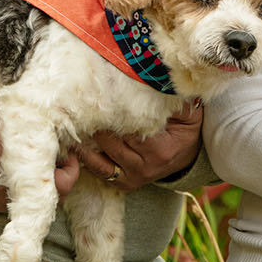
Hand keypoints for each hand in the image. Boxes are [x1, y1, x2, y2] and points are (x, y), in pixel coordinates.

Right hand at [0, 113, 79, 212]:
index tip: (68, 153)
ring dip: (41, 181)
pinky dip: (22, 185)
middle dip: (59, 175)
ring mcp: (6, 203)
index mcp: (28, 175)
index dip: (71, 166)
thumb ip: (35, 129)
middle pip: (54, 193)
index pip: (66, 181)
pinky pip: (18, 198)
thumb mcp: (11, 125)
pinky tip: (14, 169)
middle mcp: (20, 195)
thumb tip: (54, 129)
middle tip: (56, 157)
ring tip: (35, 160)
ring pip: (36, 197)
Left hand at [74, 99, 204, 193]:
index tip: (99, 101)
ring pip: (100, 163)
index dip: (114, 117)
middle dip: (95, 127)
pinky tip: (77, 144)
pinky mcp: (125, 183)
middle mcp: (144, 167)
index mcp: (160, 151)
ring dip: (85, 146)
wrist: (188, 156)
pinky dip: (87, 159)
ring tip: (73, 127)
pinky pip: (100, 173)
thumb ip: (174, 99)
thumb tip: (158, 79)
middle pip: (111, 146)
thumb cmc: (185, 129)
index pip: (130, 133)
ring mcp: (134, 177)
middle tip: (79, 109)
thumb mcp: (188, 113)